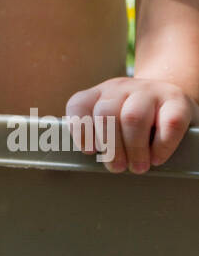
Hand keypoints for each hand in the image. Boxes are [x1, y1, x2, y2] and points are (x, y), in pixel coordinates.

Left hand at [65, 77, 198, 173]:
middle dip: (111, 147)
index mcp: (100, 94)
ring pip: (133, 117)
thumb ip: (100, 136)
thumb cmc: (137, 123)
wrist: (172, 101)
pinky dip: (161, 146)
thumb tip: (94, 159)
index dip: (80, 130)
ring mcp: (149, 90)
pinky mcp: (176, 100)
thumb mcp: (114, 124)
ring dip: (134, 148)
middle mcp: (121, 88)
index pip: (79, 105)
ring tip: (138, 167)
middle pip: (106, 114)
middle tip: (118, 167)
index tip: (90, 151)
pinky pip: (168, 123)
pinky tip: (157, 157)